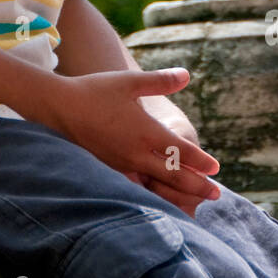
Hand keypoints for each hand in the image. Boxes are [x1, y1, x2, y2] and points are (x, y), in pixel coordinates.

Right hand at [48, 68, 221, 218]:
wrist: (60, 108)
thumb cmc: (95, 91)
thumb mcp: (129, 81)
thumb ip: (160, 81)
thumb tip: (187, 75)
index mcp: (145, 131)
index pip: (181, 152)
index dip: (201, 161)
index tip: (216, 168)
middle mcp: (136, 153)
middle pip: (174, 175)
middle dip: (198, 186)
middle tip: (217, 194)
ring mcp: (122, 165)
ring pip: (157, 186)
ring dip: (178, 194)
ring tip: (194, 202)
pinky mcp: (110, 170)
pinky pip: (137, 187)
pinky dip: (153, 195)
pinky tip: (159, 199)